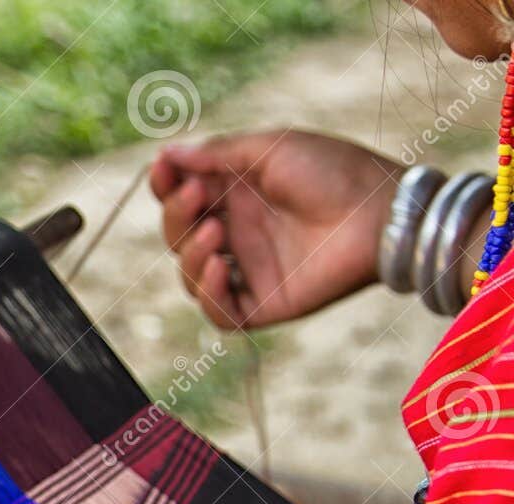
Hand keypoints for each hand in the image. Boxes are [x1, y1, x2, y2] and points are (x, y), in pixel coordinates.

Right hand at [150, 129, 401, 327]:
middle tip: (197, 197)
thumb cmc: (334, 171)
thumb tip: (168, 153)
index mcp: (238, 195)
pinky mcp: (264, 303)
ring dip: (190, 256)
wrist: (380, 213)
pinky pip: (220, 314)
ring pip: (191, 277)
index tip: (164, 169)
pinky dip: (210, 296)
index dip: (165, 186)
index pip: (182, 197)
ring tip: (214, 234)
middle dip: (176, 216)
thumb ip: (218, 154)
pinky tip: (222, 270)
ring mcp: (250, 270)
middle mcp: (238, 234)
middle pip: (178, 236)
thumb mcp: (271, 148)